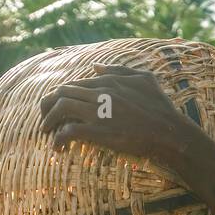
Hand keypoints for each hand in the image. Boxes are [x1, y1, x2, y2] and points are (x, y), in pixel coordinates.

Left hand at [38, 64, 200, 164]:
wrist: (170, 132)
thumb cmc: (160, 108)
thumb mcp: (144, 79)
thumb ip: (119, 70)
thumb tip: (95, 66)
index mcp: (108, 81)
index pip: (73, 84)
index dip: (61, 96)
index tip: (58, 110)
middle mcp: (100, 93)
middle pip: (61, 93)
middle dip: (47, 106)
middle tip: (45, 121)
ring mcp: (98, 112)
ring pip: (60, 108)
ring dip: (48, 120)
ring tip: (46, 132)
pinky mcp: (98, 131)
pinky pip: (69, 130)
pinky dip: (58, 139)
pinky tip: (58, 148)